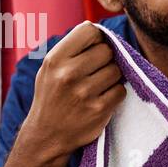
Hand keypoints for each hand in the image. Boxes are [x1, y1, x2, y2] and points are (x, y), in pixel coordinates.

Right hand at [21, 21, 126, 161]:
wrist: (47, 135)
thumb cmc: (52, 96)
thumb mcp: (50, 68)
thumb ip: (72, 50)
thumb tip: (103, 34)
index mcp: (55, 59)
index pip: (89, 31)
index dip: (97, 39)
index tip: (93, 50)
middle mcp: (68, 74)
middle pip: (106, 50)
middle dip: (106, 59)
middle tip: (95, 71)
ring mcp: (84, 93)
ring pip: (116, 70)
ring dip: (112, 77)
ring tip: (97, 86)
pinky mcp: (99, 110)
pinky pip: (121, 90)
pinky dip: (115, 94)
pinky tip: (102, 99)